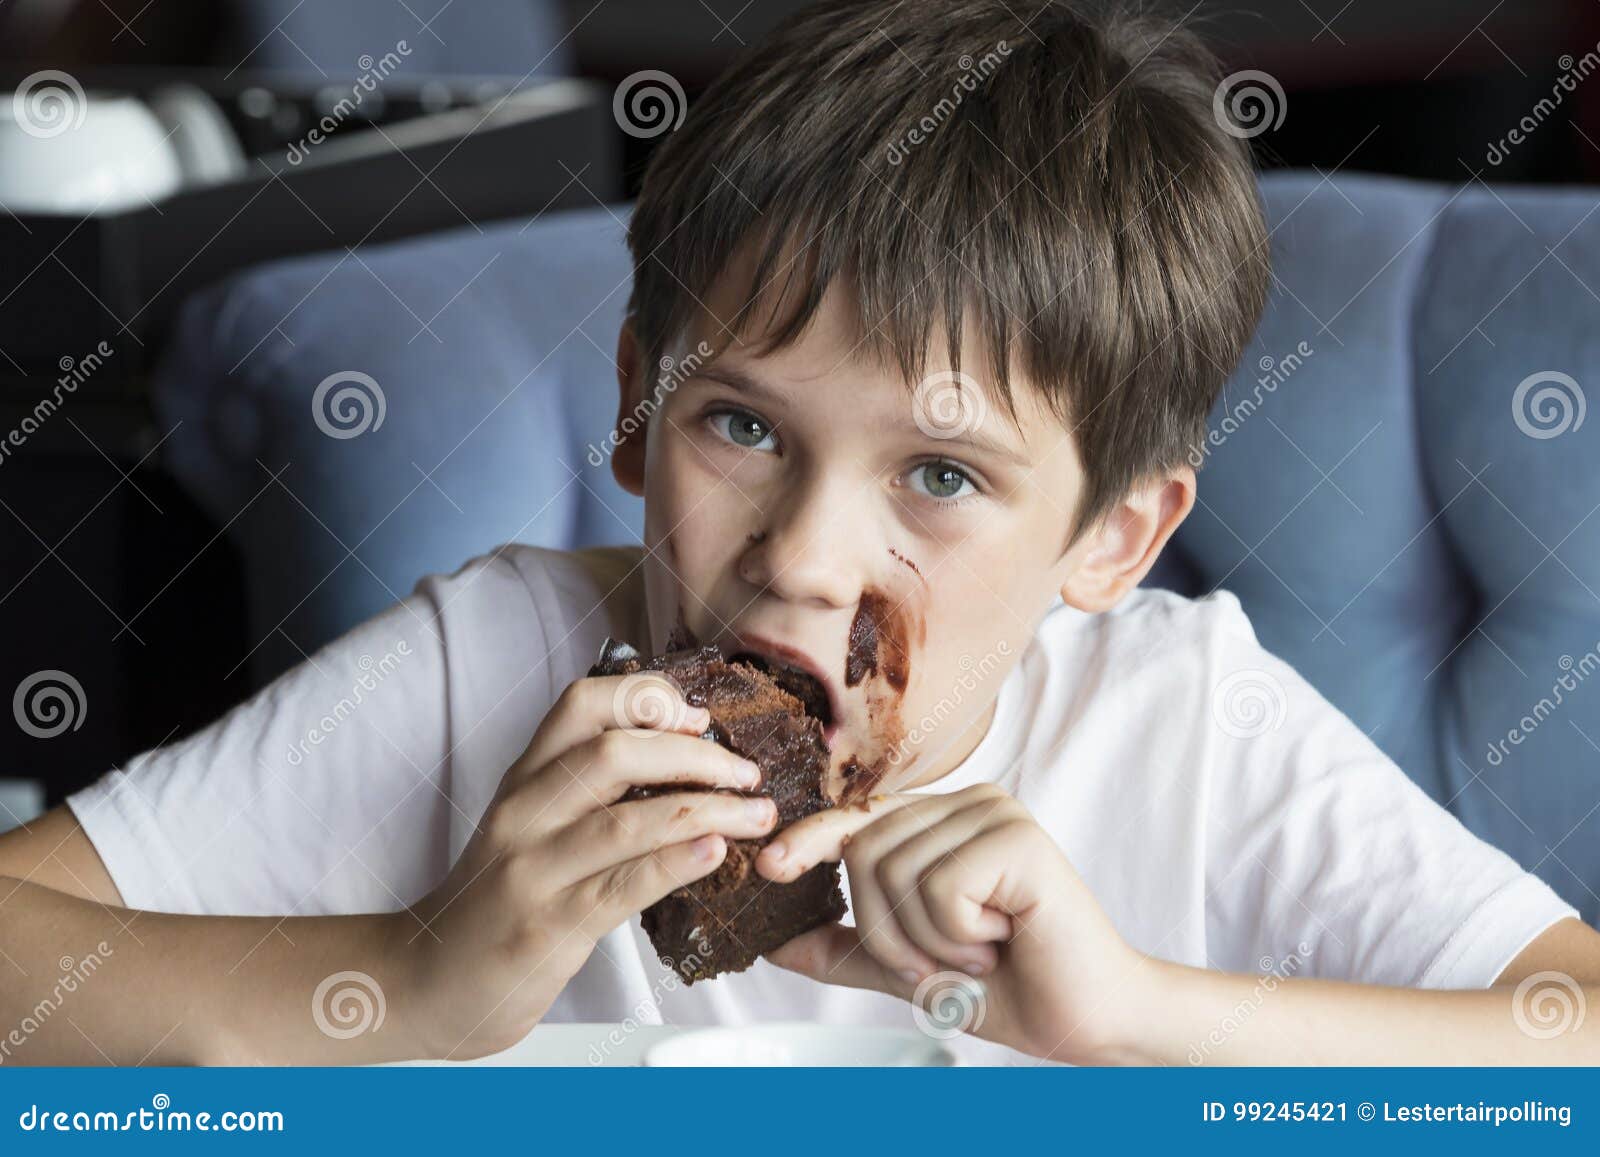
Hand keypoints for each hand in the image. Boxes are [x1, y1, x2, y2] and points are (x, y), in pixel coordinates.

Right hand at [392, 672, 777, 1059]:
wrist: (430, 980)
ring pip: (628, 820)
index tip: (699, 716)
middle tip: (747, 772)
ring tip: (757, 814)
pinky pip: (624, 885)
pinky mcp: (549, 926)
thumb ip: (586, 787)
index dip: (649, 697)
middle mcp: (524, 813)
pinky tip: (716, 851)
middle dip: (696, 755)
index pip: (582, 703)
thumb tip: (680, 750)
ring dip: (708, 810)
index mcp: (524, 778)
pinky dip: (677, 863)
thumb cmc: (497, 898)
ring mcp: (534, 870)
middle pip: (615, 753)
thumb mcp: (531, 824)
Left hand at [754, 784, 1142, 1061]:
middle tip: (941, 962)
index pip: (856, 819)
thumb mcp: (908, 967)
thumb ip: (846, 949)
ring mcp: (994, 812)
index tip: (768, 868)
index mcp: (941, 823)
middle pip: (864, 851)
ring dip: (925, 939)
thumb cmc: (1010, 985)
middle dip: (886, 930)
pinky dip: (958, 933)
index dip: (808, 841)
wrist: (1087, 1017)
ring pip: (896, 871)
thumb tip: (775, 943)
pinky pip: (940, 886)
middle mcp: (966, 804)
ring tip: (978, 950)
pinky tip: (1003, 937)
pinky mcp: (1017, 837)